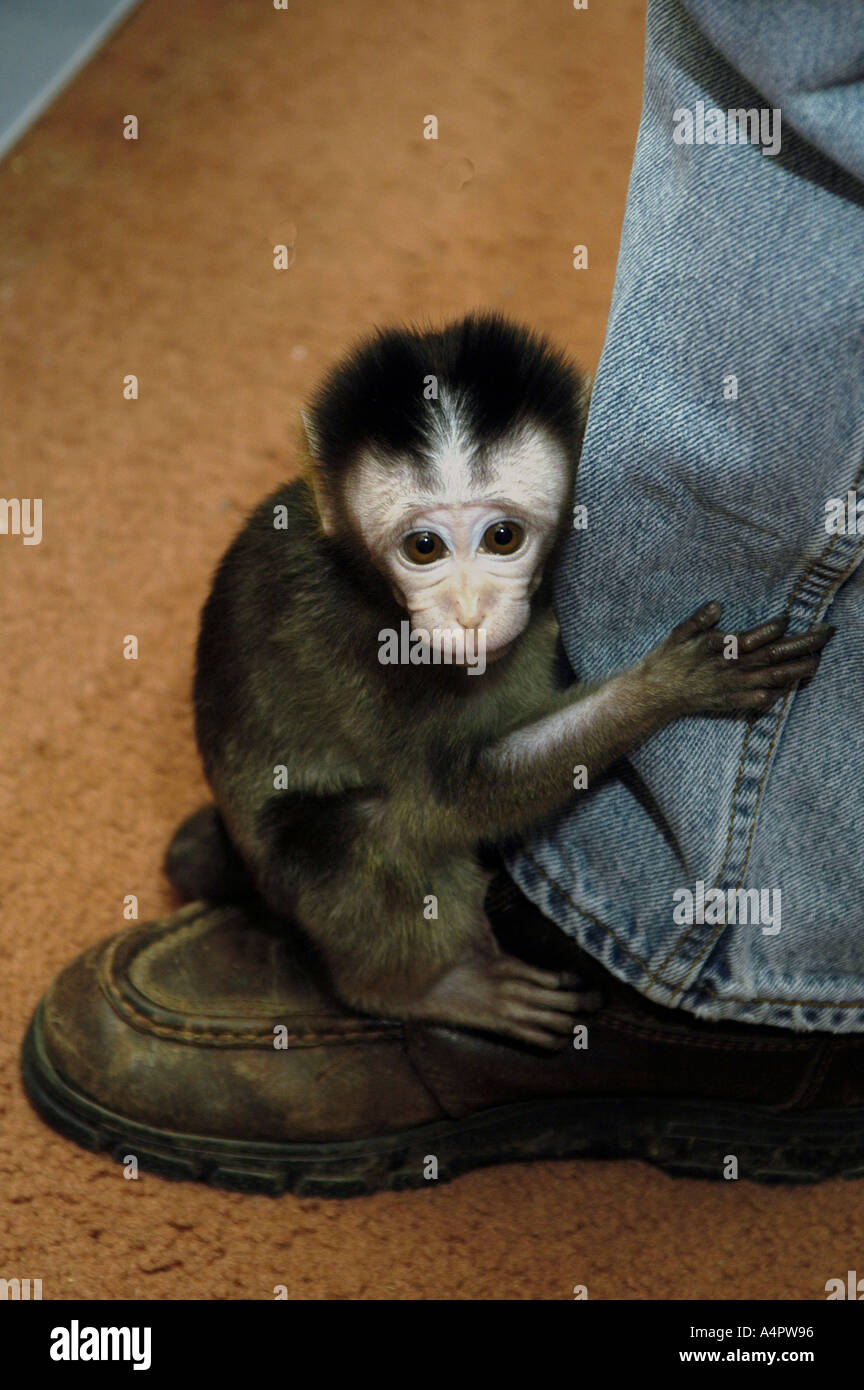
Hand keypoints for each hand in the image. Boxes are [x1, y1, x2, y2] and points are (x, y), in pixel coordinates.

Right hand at [642, 602, 833, 717]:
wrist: (655, 695)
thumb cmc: (667, 660)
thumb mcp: (679, 633)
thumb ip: (699, 620)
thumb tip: (718, 606)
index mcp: (719, 648)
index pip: (754, 637)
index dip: (774, 628)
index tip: (788, 619)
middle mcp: (730, 668)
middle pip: (774, 655)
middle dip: (803, 644)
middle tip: (826, 633)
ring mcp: (733, 686)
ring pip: (774, 677)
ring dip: (800, 669)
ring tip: (818, 660)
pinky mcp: (731, 701)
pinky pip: (760, 699)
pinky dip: (778, 694)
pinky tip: (791, 687)